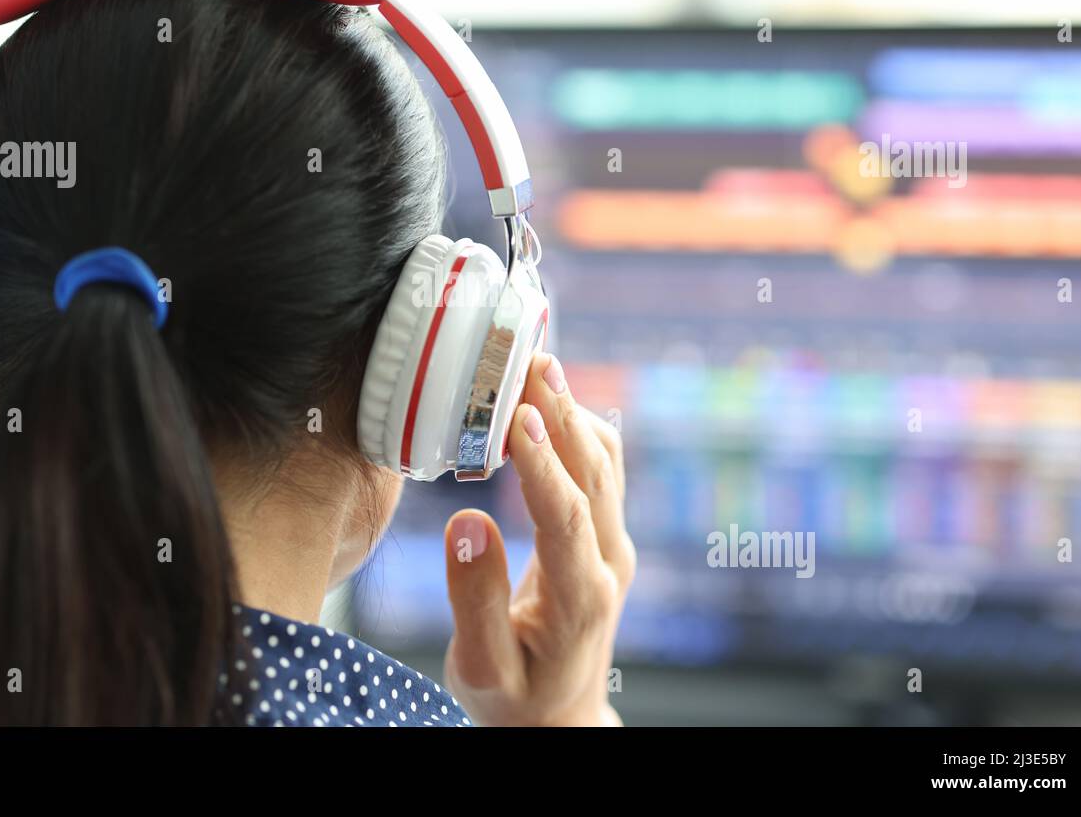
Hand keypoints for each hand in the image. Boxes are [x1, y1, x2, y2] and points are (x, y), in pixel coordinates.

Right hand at [442, 353, 633, 725]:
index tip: (519, 415)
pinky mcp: (604, 538)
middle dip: (563, 413)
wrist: (557, 721)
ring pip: (604, 466)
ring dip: (572, 412)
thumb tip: (466, 522)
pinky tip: (548, 401)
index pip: (567, 520)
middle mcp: (608, 566)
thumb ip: (473, 600)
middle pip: (595, 476)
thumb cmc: (512, 700)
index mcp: (579, 600)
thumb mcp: (480, 669)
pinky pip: (600, 472)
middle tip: (532, 360)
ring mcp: (614, 549)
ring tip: (536, 365)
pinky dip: (576, 430)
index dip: (544, 465)